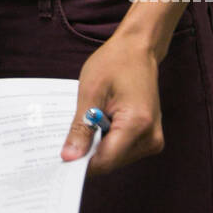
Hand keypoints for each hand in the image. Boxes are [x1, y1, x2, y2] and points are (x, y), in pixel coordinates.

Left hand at [61, 31, 163, 175]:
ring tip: (88, 121)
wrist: (139, 49)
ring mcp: (153, 139)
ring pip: (115, 158)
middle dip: (88, 152)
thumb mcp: (90, 92)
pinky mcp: (150, 138)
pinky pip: (123, 149)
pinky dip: (107, 141)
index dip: (80, 163)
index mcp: (137, 124)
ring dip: (97, 145)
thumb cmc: (115, 63)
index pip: (104, 161)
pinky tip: (98, 122)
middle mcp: (150, 138)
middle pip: (110, 162)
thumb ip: (81, 128)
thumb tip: (69, 158)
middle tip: (68, 134)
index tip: (60, 159)